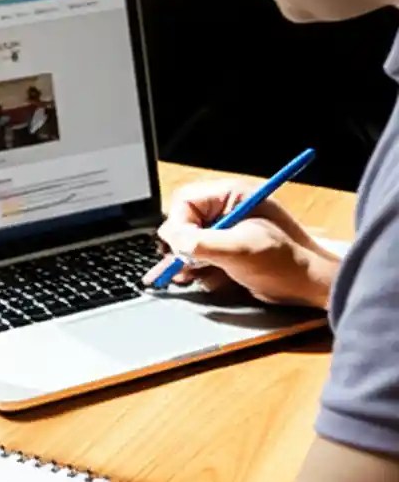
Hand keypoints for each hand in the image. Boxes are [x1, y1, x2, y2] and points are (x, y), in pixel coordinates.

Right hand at [144, 179, 339, 308]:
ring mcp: (226, 231)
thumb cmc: (285, 261)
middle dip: (179, 245)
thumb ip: (202, 243)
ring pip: (188, 241)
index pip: (186, 201)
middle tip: (180, 263)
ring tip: (185, 275)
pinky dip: (194, 269)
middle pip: (183, 221)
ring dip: (184, 260)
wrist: (308, 285)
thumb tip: (173, 241)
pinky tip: (195, 277)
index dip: (178, 224)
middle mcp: (226, 210)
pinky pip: (198, 256)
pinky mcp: (226, 251)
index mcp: (231, 196)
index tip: (180, 247)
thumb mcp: (240, 249)